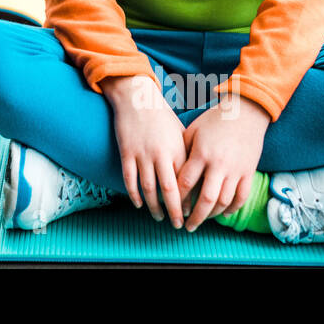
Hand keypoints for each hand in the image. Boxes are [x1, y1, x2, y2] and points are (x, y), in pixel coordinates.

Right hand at [104, 75, 189, 228]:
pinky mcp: (126, 153)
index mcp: (178, 150)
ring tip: (158, 217)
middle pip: (169, 191)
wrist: (137, 97)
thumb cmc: (161, 117)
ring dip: (154, 207)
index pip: (186, 183)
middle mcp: (161, 154)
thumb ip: (186, 155)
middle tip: (179, 225)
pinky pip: (129, 179)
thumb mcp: (180, 134)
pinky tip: (139, 204)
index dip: (189, 201)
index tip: (192, 213)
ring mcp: (142, 154)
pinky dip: (134, 195)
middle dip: (175, 212)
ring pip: (148, 189)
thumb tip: (196, 178)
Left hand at [176, 96, 270, 230]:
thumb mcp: (193, 131)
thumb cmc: (214, 121)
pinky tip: (222, 214)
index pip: (186, 183)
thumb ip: (182, 151)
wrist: (245, 112)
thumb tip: (169, 171)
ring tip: (201, 220)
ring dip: (211, 215)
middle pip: (205, 199)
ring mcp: (236, 170)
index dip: (178, 198)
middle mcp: (219, 164)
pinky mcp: (249, 172)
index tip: (172, 207)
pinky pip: (241, 197)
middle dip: (194, 216)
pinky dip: (232, 209)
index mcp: (201, 154)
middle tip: (186, 226)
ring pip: (224, 202)